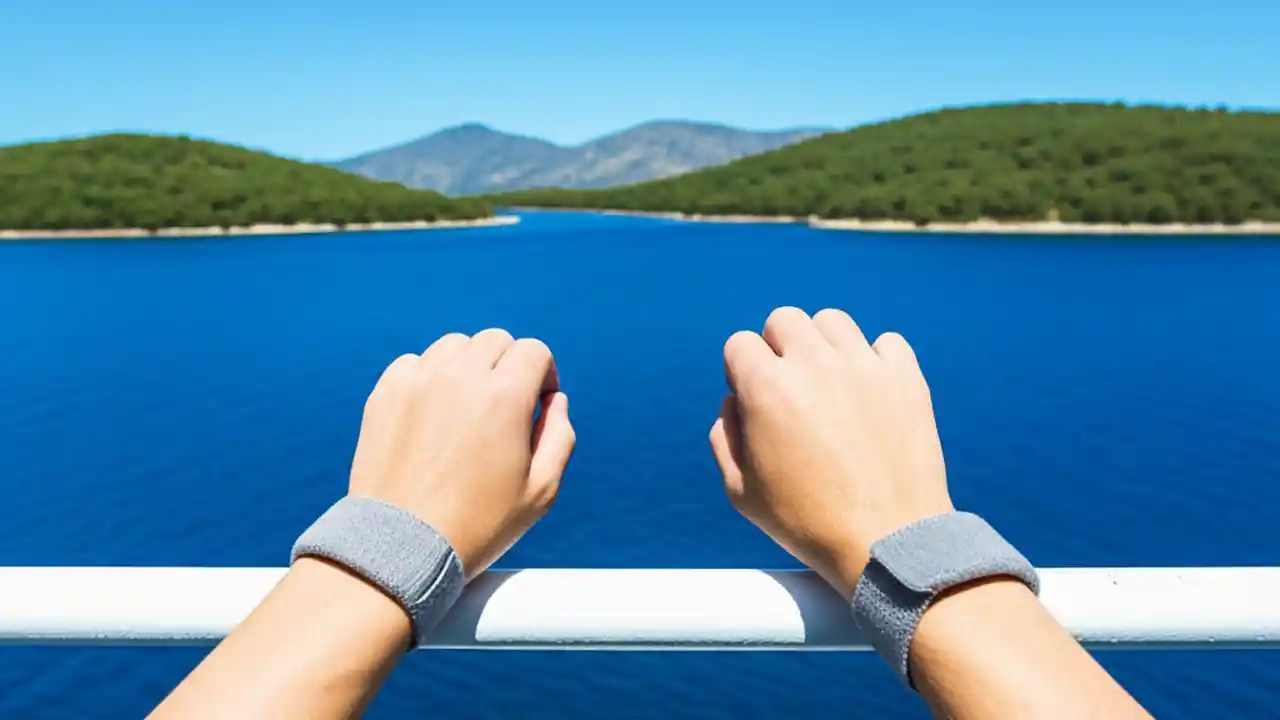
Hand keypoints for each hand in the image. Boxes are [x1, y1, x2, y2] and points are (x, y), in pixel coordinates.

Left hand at [349, 329, 574, 577]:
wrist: (401, 545)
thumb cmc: (477, 525)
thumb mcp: (540, 491)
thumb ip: (559, 436)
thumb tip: (555, 399)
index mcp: (504, 396)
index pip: (533, 351)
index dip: (544, 374)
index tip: (537, 401)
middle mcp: (460, 376)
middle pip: (495, 341)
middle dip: (508, 366)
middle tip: (504, 406)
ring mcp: (418, 381)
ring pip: (454, 346)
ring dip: (468, 366)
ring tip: (466, 407)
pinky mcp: (385, 393)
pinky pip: (414, 363)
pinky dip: (429, 378)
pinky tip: (432, 414)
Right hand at [709, 307, 953, 597]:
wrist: (886, 542)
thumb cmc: (808, 524)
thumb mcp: (741, 493)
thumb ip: (725, 438)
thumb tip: (735, 401)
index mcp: (766, 388)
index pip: (739, 343)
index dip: (740, 371)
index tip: (754, 399)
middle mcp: (814, 364)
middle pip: (784, 320)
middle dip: (778, 348)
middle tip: (790, 388)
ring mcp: (864, 366)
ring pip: (832, 322)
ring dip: (823, 346)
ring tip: (830, 384)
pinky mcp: (906, 378)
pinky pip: (887, 342)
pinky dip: (876, 359)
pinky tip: (871, 393)